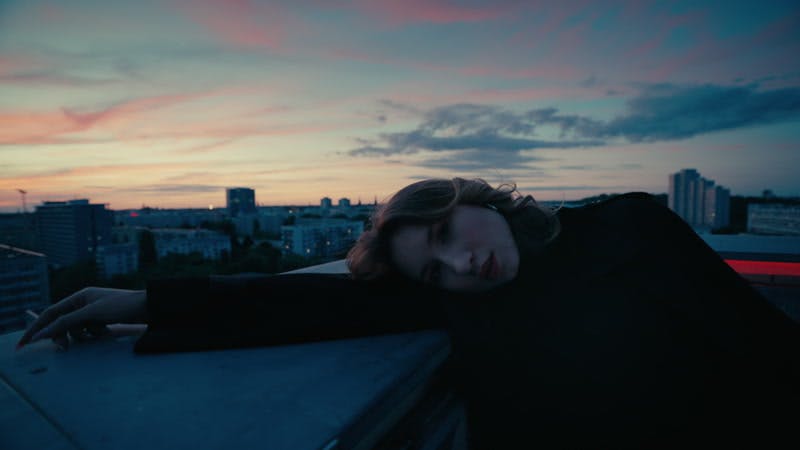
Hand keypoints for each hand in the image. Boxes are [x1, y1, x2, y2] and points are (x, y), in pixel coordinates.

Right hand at [16, 287, 147, 349]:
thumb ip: (67, 323)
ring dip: (83, 336)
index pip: (51, 313)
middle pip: (63, 324)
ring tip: (97, 333)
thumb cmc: (122, 306)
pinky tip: (106, 332)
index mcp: (80, 296)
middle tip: (64, 348)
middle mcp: (85, 303)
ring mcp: (95, 312)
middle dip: (63, 335)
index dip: (37, 328)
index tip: (24, 344)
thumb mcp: (92, 314)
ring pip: (77, 330)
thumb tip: (44, 333)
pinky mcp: (105, 321)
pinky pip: (91, 332)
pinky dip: (95, 335)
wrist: (150, 308)